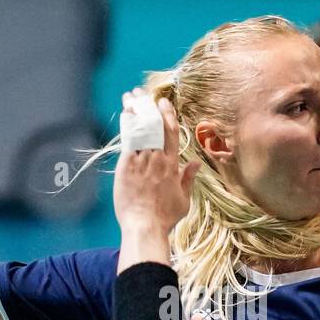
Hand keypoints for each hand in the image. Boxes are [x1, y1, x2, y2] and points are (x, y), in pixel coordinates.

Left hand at [113, 90, 199, 236]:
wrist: (145, 226)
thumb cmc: (165, 217)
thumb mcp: (184, 199)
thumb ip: (188, 178)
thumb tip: (196, 163)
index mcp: (172, 164)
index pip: (171, 132)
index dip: (167, 114)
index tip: (162, 102)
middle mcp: (158, 158)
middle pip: (155, 125)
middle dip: (148, 106)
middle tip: (141, 93)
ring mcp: (142, 160)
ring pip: (140, 128)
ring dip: (135, 109)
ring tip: (129, 96)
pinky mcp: (126, 166)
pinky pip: (128, 139)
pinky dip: (127, 124)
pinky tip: (124, 113)